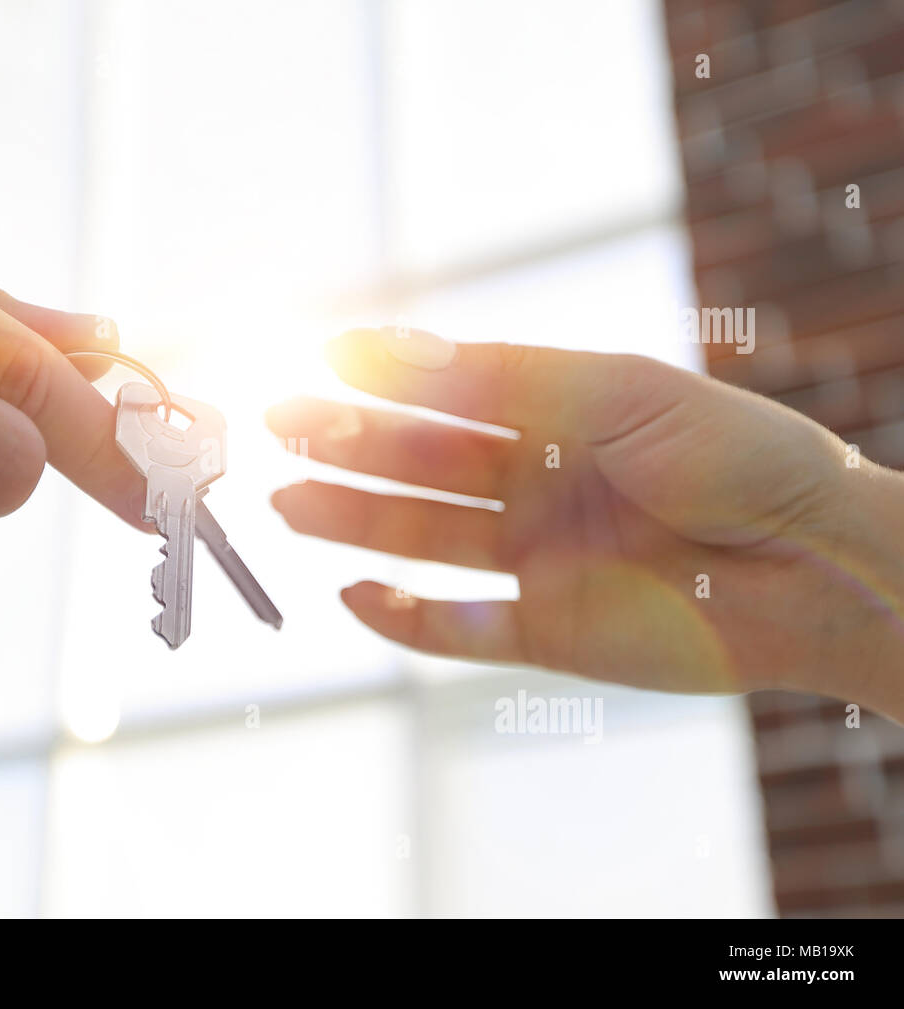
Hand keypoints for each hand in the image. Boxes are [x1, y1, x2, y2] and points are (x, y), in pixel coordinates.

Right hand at [267, 327, 903, 719]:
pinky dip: (406, 618)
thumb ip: (502, 379)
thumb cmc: (734, 456)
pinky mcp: (548, 631)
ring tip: (286, 501)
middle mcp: (536, 485)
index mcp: (556, 417)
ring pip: (423, 540)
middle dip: (349, 445)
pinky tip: (355, 593)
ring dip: (353, 521)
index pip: (448, 395)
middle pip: (420, 465)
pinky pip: (460, 627)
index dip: (384, 378)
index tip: (321, 356)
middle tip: (280, 427)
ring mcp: (537, 559)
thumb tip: (390, 349)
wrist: (816, 564)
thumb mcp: (617, 393)